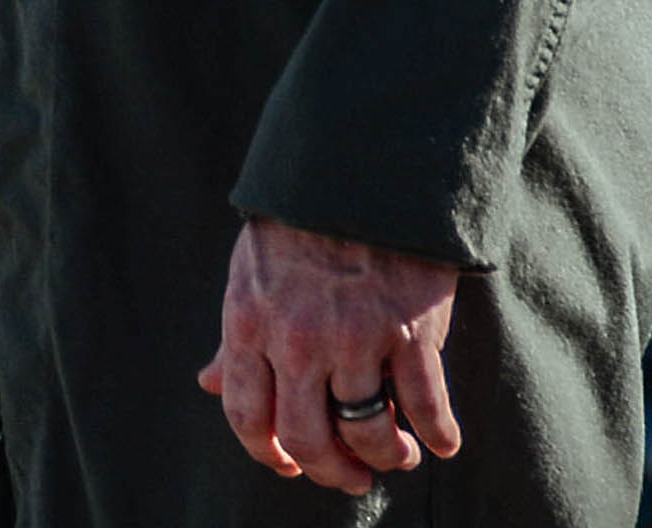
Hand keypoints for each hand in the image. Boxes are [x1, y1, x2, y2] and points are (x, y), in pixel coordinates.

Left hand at [200, 215, 464, 490]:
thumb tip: (209, 384)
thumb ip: (235, 340)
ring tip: (397, 454)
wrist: (355, 173)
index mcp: (249, 325)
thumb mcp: (249, 276)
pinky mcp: (409, 331)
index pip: (247, 416)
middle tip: (354, 477)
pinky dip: (437, 435)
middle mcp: (297, 340)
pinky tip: (441, 442)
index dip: (269, 454)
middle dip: (333, 472)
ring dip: (386, 456)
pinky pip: (427, 406)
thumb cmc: (296, 227)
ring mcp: (355, 337)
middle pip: (309, 439)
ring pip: (368, 431)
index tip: (291, 467)